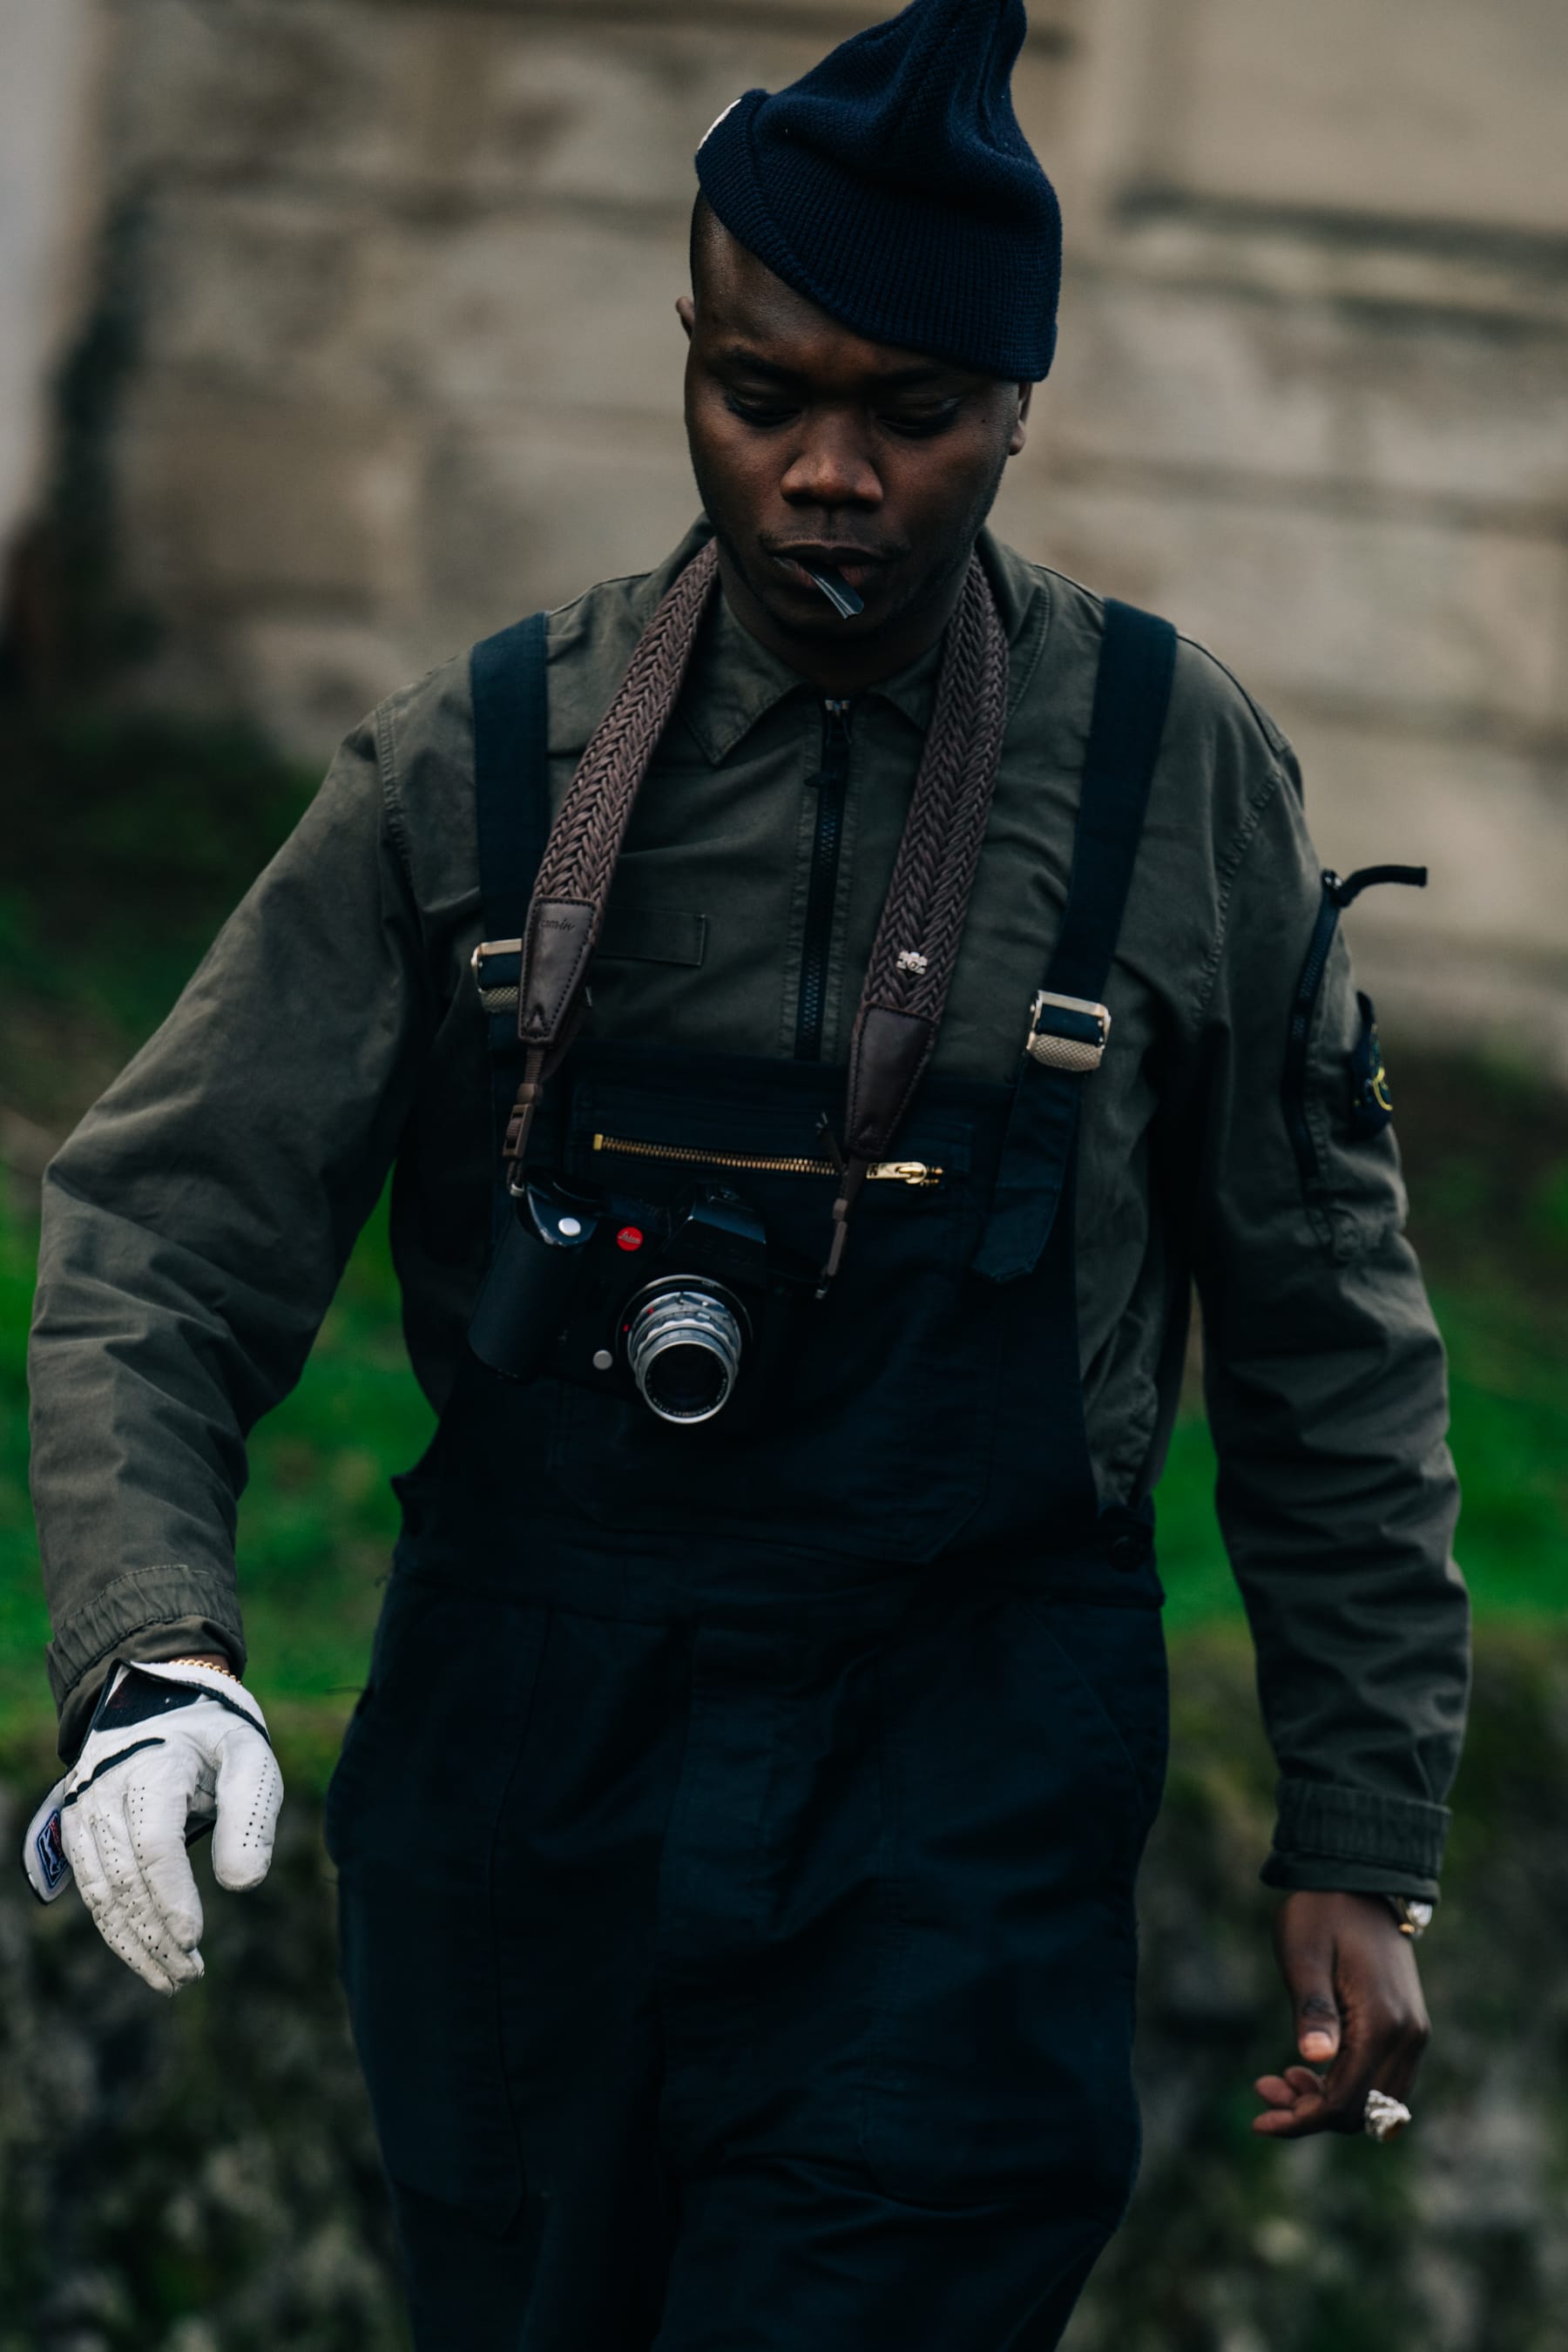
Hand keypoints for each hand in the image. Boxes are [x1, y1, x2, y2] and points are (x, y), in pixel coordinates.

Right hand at [22, 1660, 283, 1995]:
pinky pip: (89, 1886)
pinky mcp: (74, 1829)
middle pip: (123, 1879)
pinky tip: (141, 1955)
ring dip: (132, 1942)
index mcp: (150, 1769)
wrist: (161, 1699)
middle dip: (155, 1935)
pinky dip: (114, 1925)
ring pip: (99, 1891)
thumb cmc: (216, 1736)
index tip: (194, 1941)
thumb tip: (243, 1884)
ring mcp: (83, 1811)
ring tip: (170, 1979)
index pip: (154, 1845)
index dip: (171, 1897)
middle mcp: (104, 1792)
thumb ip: (250, 1816)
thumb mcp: (249, 1757)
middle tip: (190, 1977)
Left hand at [1252, 1889, 1428, 2137]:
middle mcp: (1408, 2037)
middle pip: (1362, 2111)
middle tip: (1264, 2089)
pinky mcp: (1406, 2028)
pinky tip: (1308, 2068)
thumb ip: (1313, 2009)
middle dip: (1310, 2114)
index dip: (1303, 2119)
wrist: (1357, 1880)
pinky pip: (1379, 2080)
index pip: (1347, 2100)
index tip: (1260, 2119)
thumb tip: (1316, 2062)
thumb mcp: (1304, 1955)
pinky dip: (1345, 2086)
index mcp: (1384, 2023)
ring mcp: (1413, 2034)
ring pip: (1373, 2102)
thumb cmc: (1321, 1913)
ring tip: (1279, 2079)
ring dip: (1327, 2103)